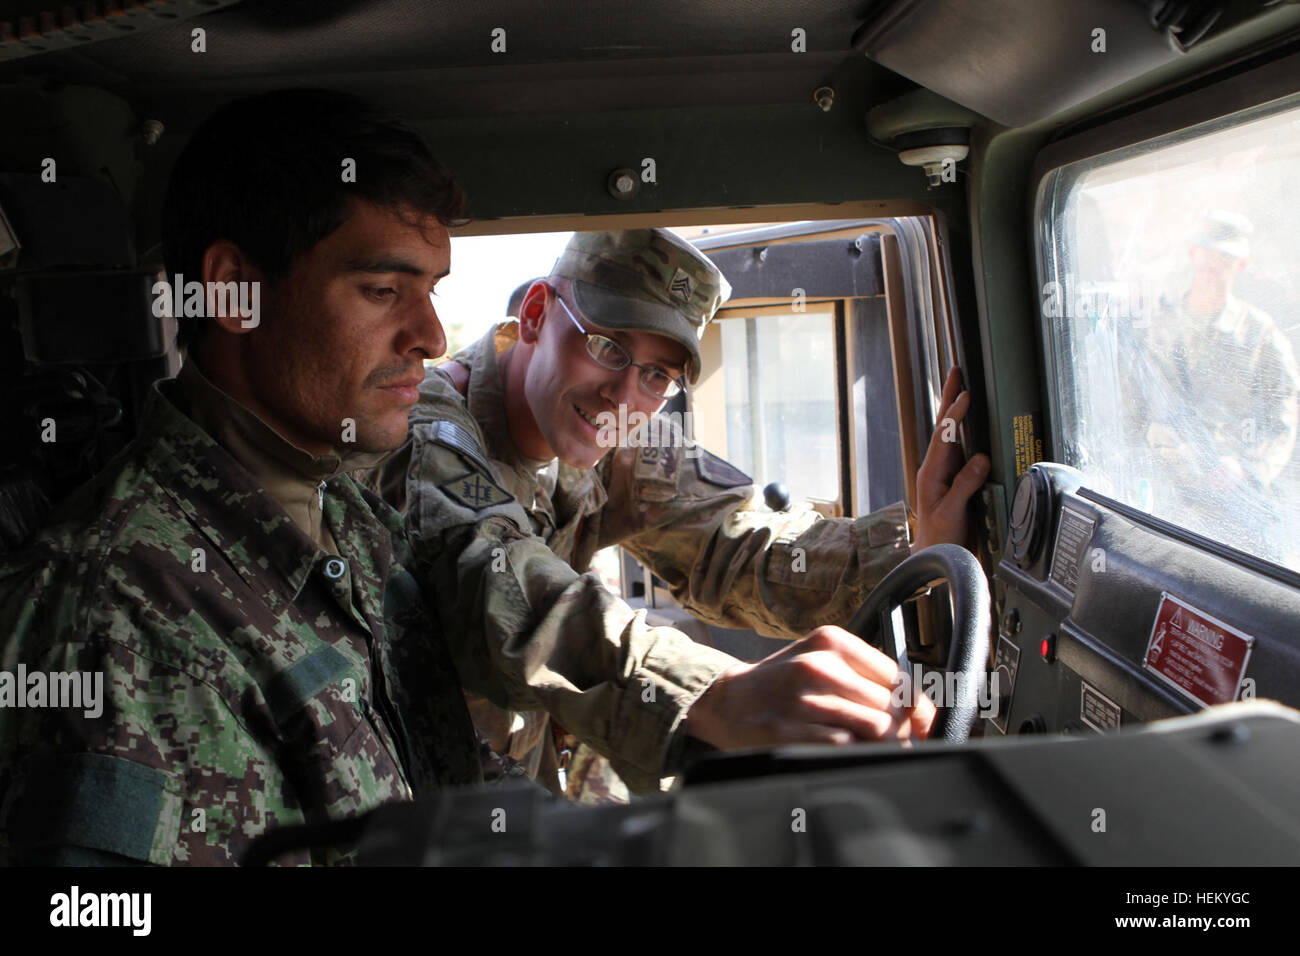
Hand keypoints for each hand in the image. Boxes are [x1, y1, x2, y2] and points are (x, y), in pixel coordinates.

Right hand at [683, 626, 934, 748]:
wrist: (727, 700)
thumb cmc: (783, 682)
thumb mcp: (821, 660)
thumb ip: (866, 674)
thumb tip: (920, 708)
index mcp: (832, 641)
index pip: (897, 676)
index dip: (919, 707)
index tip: (925, 724)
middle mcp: (818, 665)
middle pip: (889, 705)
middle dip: (904, 731)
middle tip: (904, 744)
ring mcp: (802, 698)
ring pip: (874, 727)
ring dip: (886, 746)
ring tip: (882, 752)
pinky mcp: (788, 729)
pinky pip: (843, 746)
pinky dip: (856, 754)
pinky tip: (850, 754)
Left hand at [912, 367, 989, 553]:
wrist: (936, 557)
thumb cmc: (940, 538)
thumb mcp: (952, 512)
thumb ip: (965, 486)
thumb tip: (981, 458)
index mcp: (931, 473)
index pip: (943, 437)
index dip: (954, 415)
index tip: (966, 395)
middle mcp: (937, 468)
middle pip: (944, 427)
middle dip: (950, 398)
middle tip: (956, 370)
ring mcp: (946, 472)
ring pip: (953, 434)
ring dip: (957, 410)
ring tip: (964, 385)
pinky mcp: (957, 479)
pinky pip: (963, 448)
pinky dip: (968, 429)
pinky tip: (974, 419)